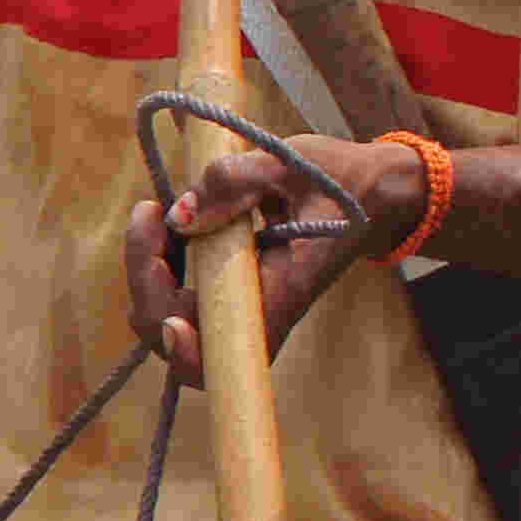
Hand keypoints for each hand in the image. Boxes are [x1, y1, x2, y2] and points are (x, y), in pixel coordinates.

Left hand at [125, 133, 415, 379]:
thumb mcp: (292, 164)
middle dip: (144, 277)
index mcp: (280, 295)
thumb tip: (177, 215)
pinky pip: (177, 294)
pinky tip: (167, 222)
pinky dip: (160, 261)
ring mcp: (240, 306)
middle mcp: (255, 313)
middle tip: (150, 212)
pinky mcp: (230, 292)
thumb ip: (235, 182)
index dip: (182, 349)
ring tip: (155, 213)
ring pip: (165, 315)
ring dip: (148, 266)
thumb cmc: (343, 182)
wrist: (377, 196)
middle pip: (171, 334)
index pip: (220, 355)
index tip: (169, 312)